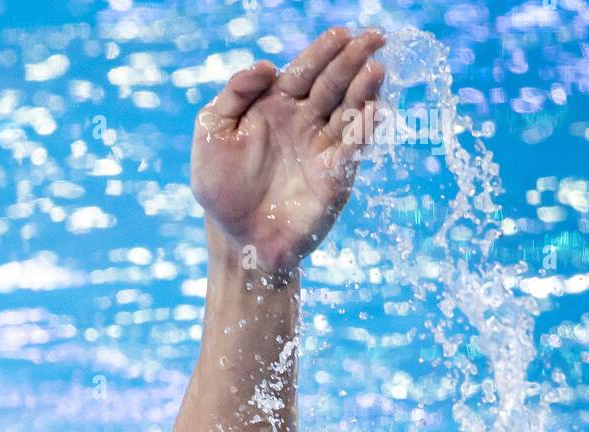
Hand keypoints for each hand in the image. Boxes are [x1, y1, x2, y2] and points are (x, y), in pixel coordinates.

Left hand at [191, 27, 385, 276]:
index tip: (342, 34)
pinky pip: (352, 151)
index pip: (304, 70)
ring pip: (349, 112)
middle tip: (373, 38)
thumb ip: (233, 95)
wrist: (236, 240)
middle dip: (353, 60)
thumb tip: (267, 66)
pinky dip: (363, 132)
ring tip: (376, 69)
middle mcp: (305, 122)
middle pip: (333, 84)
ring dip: (364, 90)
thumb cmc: (221, 187)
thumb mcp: (212, 134)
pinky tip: (372, 112)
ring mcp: (323, 149)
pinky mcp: (335, 178)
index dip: (323, 52)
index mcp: (277, 104)